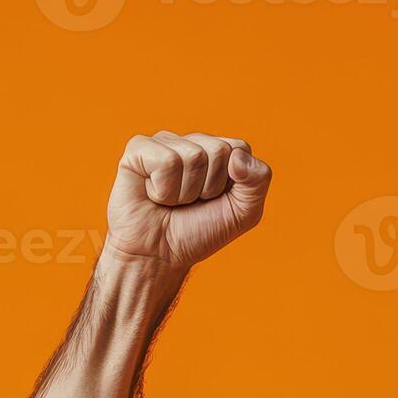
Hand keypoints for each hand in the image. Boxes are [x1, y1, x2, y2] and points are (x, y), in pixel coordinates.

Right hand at [106, 132, 271, 266]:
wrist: (159, 255)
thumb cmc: (197, 232)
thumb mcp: (243, 212)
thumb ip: (258, 180)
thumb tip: (238, 156)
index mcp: (218, 152)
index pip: (240, 147)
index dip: (231, 182)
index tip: (215, 199)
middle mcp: (191, 142)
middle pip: (219, 150)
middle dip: (209, 187)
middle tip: (191, 203)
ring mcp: (164, 142)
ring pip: (193, 157)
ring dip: (184, 192)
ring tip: (171, 201)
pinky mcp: (138, 149)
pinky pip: (166, 161)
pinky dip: (163, 190)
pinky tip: (154, 195)